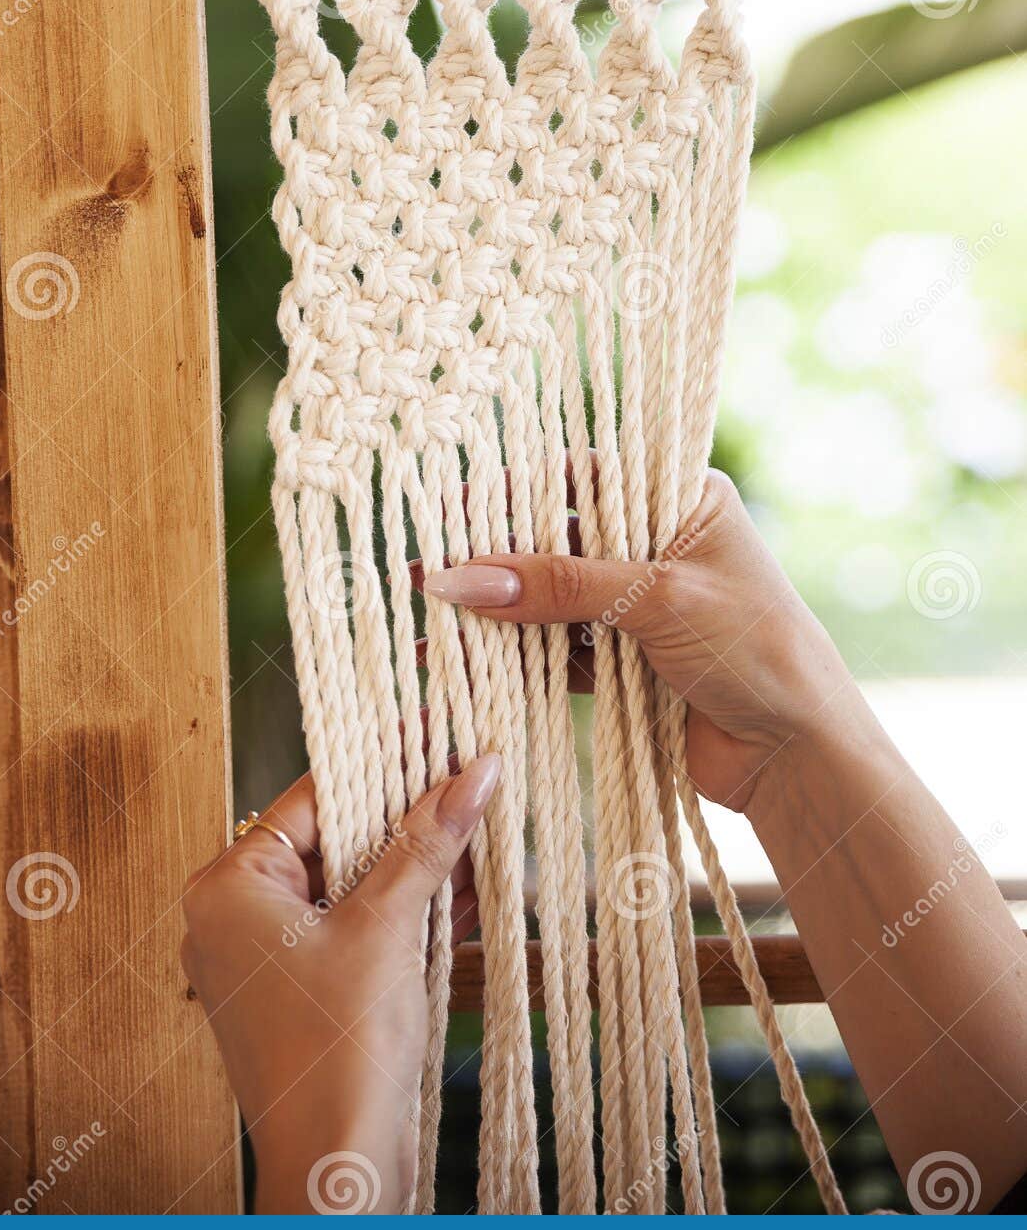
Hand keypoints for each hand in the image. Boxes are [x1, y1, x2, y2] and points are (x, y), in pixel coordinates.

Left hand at [181, 755, 498, 1212]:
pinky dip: (409, 909)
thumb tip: (475, 767)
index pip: (312, 796)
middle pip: (335, 837)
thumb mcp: (387, 929)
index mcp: (229, 888)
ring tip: (484, 817)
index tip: (436, 728)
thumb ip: (427, 841)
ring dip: (418, 860)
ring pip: (354, 883)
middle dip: (409, 812)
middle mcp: (236, 917)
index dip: (382, 761)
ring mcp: (270, 958)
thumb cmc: (338, 1052)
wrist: (338, 1172)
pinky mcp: (308, 991)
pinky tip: (469, 882)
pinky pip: (361, 927)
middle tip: (470, 769)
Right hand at [421, 467, 860, 815]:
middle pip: (564, 539)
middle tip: (430, 566)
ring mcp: (645, 607)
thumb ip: (560, 586)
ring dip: (502, 612)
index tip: (460, 506)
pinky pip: (562, 650)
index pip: (590, 476)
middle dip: (500, 557)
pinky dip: (520, 657)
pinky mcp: (630, 663)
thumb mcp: (657, 599)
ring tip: (433, 618)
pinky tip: (468, 662)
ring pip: (557, 599)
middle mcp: (663, 545)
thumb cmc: (754, 648)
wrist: (798, 753)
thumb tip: (460, 578)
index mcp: (687, 501)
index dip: (524, 489)